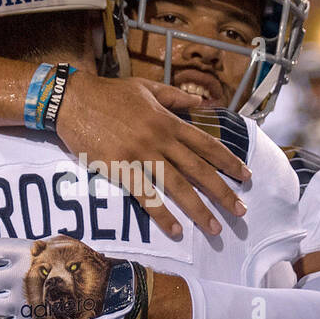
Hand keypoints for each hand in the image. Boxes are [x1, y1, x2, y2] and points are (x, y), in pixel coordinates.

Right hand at [56, 73, 249, 239]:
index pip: (206, 144)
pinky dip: (161, 215)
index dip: (228, 161)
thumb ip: (174, 97)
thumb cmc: (109, 93)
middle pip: (198, 169)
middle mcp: (159, 139)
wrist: (73, 99)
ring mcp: (140, 155)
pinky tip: (175, 230)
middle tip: (241, 210)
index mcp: (168, 120)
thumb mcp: (145, 88)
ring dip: (198, 209)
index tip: (246, 176)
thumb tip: (201, 102)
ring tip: (215, 228)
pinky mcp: (120, 168)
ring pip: (177, 186)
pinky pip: (145, 196)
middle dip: (222, 192)